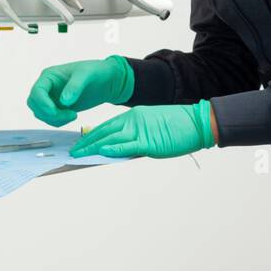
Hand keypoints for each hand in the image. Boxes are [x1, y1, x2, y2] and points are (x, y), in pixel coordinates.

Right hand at [27, 56, 134, 126]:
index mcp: (49, 76)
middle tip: (69, 115)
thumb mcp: (87, 74)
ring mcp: (51, 98)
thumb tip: (63, 101)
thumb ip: (75, 86)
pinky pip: (50, 119)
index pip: (37, 91)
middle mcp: (47, 87)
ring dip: (54, 119)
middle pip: (34, 104)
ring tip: (73, 115)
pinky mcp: (58, 108)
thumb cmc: (97, 71)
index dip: (43, 103)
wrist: (107, 80)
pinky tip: (72, 117)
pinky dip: (58, 122)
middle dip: (48, 113)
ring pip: (40, 113)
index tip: (55, 111)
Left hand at [69, 101, 216, 158]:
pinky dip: (113, 148)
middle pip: (103, 132)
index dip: (90, 135)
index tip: (79, 143)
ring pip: (110, 139)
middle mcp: (133, 121)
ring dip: (93, 147)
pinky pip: (127, 146)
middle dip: (86, 143)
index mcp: (134, 115)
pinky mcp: (149, 141)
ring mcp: (140, 131)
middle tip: (72, 151)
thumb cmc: (179, 127)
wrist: (198, 122)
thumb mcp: (153, 128)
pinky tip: (101, 151)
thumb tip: (120, 150)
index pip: (106, 126)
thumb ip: (136, 137)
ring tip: (78, 155)